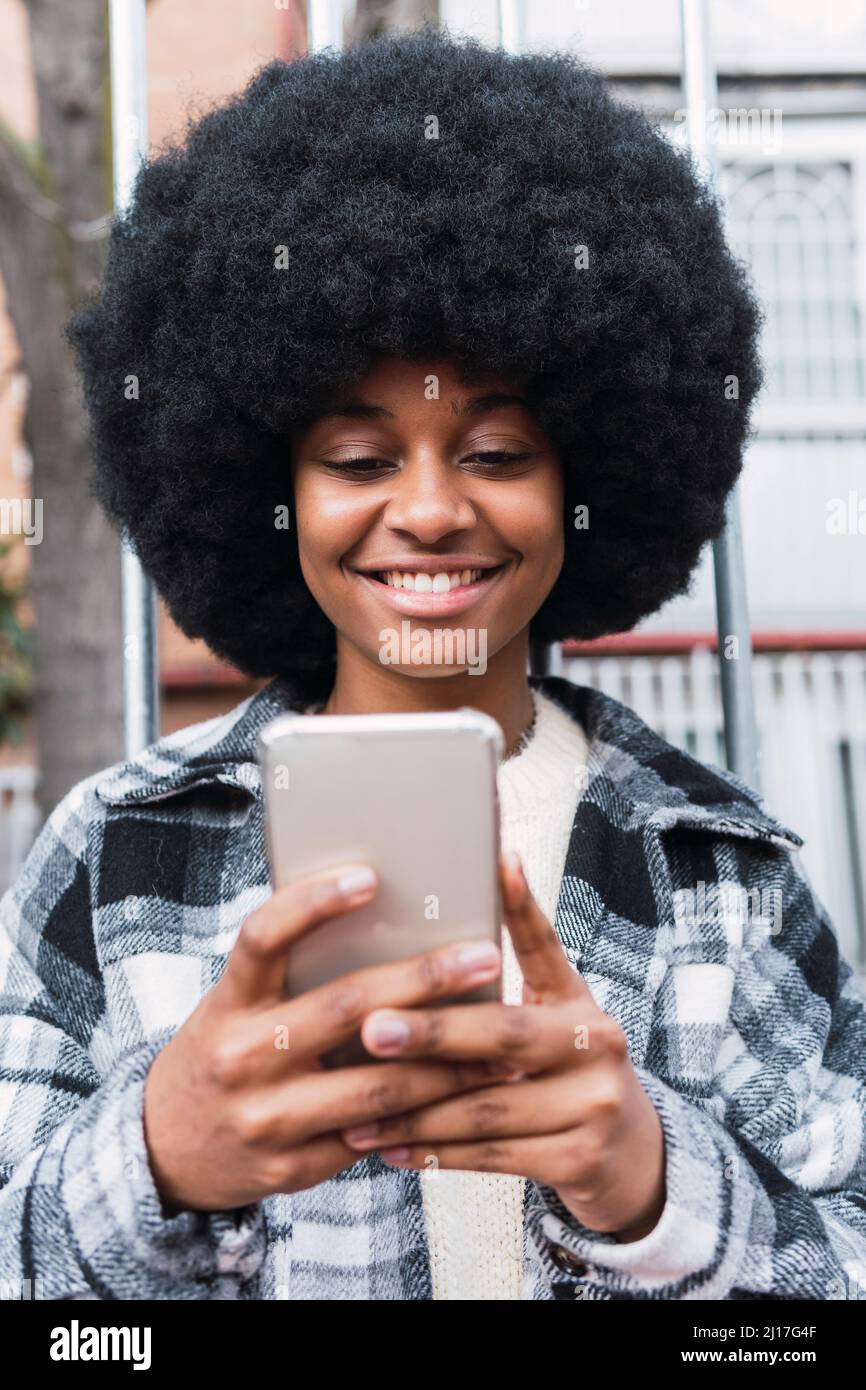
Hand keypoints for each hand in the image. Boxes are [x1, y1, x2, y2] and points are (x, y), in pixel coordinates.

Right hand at [143, 863, 509, 1211]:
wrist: (168, 1150)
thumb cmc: (226, 1052)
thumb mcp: (236, 1006)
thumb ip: (291, 974)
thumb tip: (382, 918)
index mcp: (228, 1003)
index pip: (263, 938)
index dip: (313, 903)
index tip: (370, 877)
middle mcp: (242, 1056)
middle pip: (345, 1008)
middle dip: (425, 981)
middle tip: (485, 957)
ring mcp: (267, 1117)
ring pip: (376, 1085)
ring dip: (447, 1064)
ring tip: (501, 1044)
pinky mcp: (293, 1166)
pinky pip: (374, 1135)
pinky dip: (424, 1115)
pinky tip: (466, 1097)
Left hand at [340, 851, 666, 1241]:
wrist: (628, 1156)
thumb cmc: (566, 1069)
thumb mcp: (556, 1014)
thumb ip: (517, 968)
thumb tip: (487, 879)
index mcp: (580, 1001)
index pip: (543, 948)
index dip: (522, 906)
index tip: (498, 863)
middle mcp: (596, 1045)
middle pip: (503, 1034)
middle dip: (432, 1033)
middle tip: (372, 1028)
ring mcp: (592, 1105)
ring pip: (486, 1106)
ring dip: (413, 1112)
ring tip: (355, 1111)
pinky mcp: (578, 1159)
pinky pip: (490, 1155)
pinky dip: (434, 1154)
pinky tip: (387, 1149)